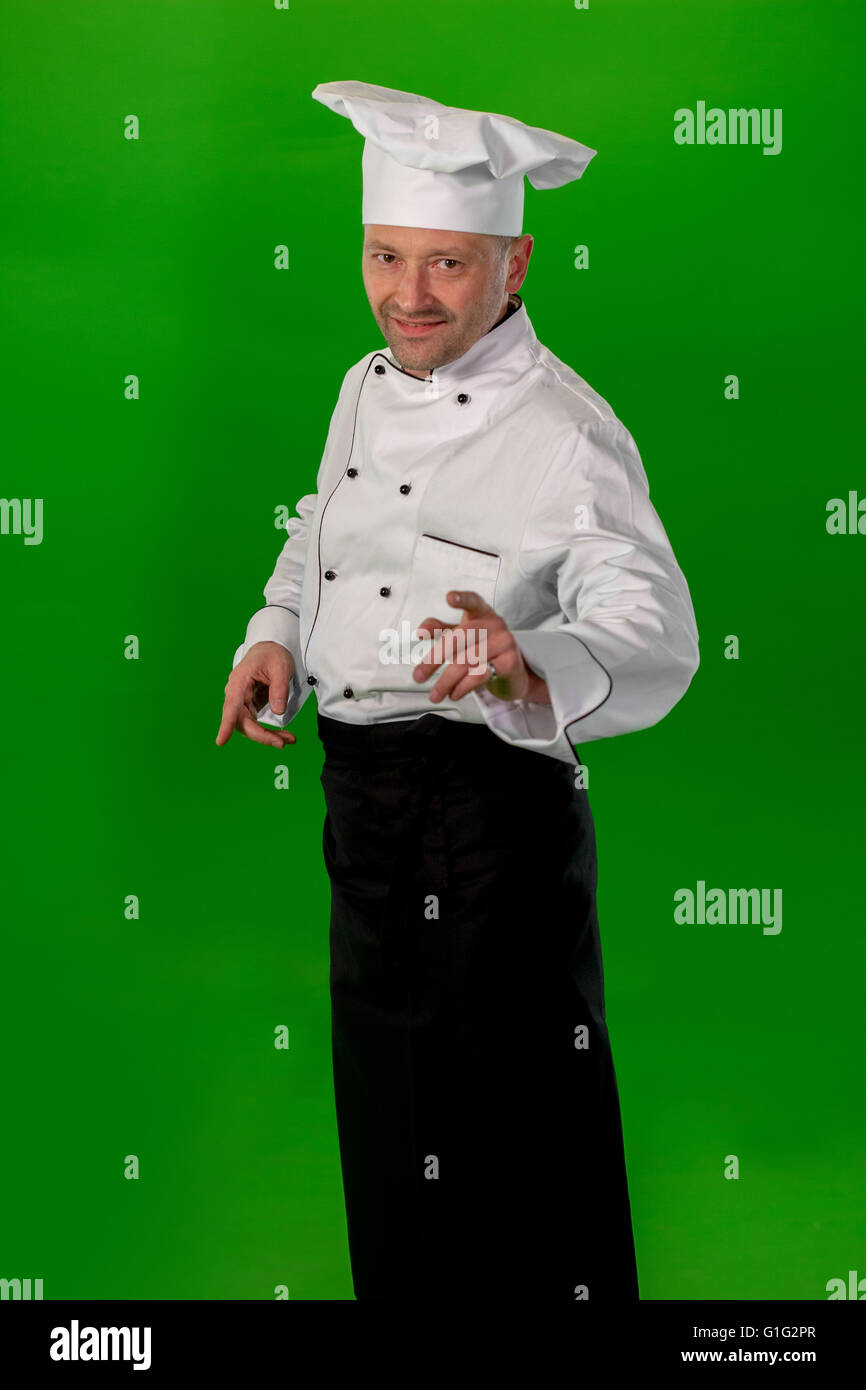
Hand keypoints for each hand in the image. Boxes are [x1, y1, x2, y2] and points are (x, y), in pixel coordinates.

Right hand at [216, 641, 297, 748]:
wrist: (269, 649)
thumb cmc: (272, 655)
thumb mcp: (280, 668)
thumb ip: (279, 689)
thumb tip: (278, 711)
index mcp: (240, 681)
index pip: (232, 706)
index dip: (226, 725)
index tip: (221, 741)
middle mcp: (236, 693)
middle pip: (242, 722)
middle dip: (261, 735)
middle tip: (282, 742)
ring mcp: (241, 701)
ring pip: (249, 726)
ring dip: (267, 736)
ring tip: (289, 739)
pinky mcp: (249, 706)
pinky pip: (255, 724)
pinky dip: (269, 732)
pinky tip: (283, 736)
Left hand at [412, 591, 550, 704]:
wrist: (513, 673)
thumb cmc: (484, 650)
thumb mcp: (462, 636)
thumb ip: (440, 630)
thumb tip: (421, 631)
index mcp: (482, 613)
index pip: (473, 601)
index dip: (462, 598)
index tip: (450, 597)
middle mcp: (495, 624)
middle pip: (460, 637)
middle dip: (435, 659)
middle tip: (418, 676)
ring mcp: (505, 642)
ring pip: (468, 660)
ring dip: (446, 680)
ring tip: (435, 694)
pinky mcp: (510, 662)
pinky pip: (481, 674)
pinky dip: (463, 687)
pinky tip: (454, 693)